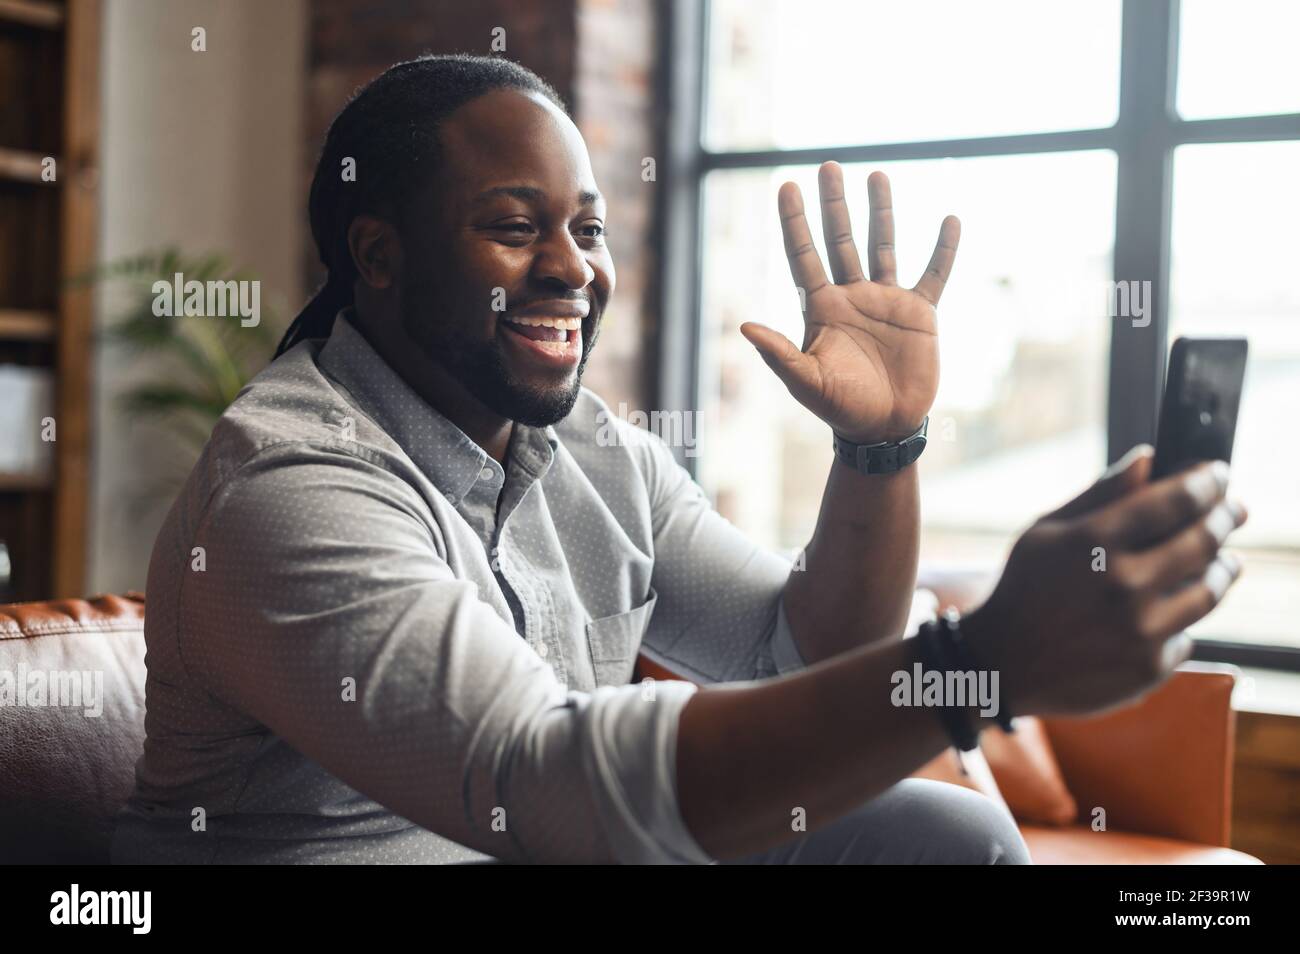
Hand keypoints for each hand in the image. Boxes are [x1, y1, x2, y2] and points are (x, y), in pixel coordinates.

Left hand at [740, 162, 959, 443]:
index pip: (803, 255)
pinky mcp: (919, 313)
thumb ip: (779, 353)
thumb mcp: (806, 382)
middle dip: (833, 204)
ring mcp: (886, 302)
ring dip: (880, 211)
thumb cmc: (840, 408)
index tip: (785, 186)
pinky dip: (943, 249)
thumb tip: (744, 327)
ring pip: (882, 245)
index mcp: (821, 308)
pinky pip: (934, 274)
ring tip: (876, 175)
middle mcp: (852, 297)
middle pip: (840, 240)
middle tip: (828, 165)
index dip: (794, 222)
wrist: (884, 428)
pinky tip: (950, 220)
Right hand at [962, 446, 1246, 716]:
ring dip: (1222, 567)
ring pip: (1209, 590)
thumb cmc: (1023, 588)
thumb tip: (1148, 458)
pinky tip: (1167, 611)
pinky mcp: (1149, 667)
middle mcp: (1123, 584)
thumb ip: (1100, 494)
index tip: (1218, 474)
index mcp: (1094, 541)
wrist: (1001, 664)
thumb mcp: (1046, 530)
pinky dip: (1180, 619)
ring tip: (1224, 558)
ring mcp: (1140, 630)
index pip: (1176, 500)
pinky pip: (1186, 634)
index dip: (1207, 482)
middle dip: (1226, 516)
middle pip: (1204, 540)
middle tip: (1235, 509)